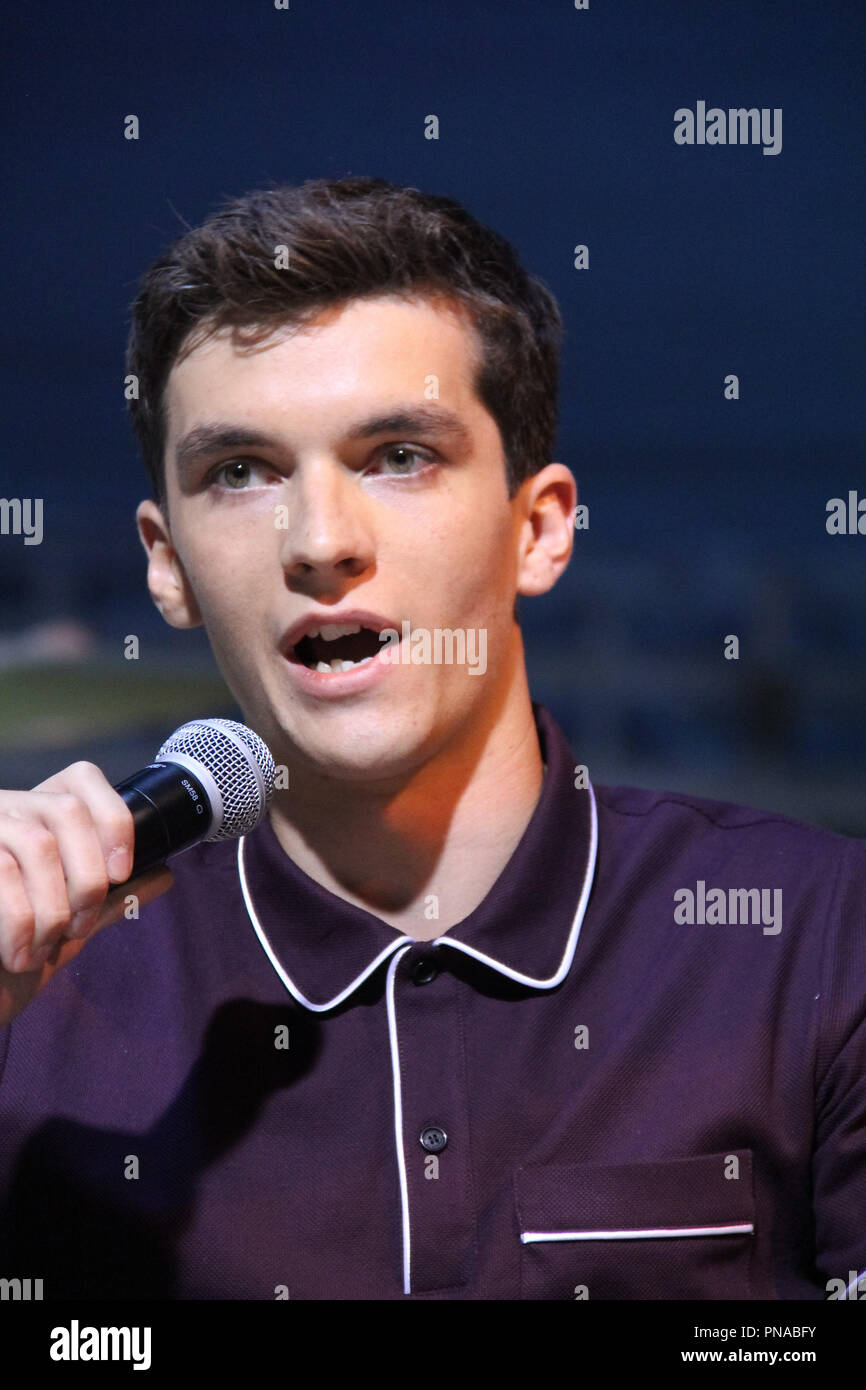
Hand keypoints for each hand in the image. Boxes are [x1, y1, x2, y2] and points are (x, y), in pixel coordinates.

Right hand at [0, 762, 173, 1024]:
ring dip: (54, 907)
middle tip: (81, 927)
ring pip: (38, 844)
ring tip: (46, 947)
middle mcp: (10, 809)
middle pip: (68, 810)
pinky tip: (21, 955)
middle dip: (88, 875)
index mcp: (39, 814)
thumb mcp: (70, 922)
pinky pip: (3, 875)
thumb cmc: (14, 948)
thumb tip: (164, 873)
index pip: (83, 778)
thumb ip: (110, 898)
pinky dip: (22, 924)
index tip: (121, 874)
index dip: (113, 819)